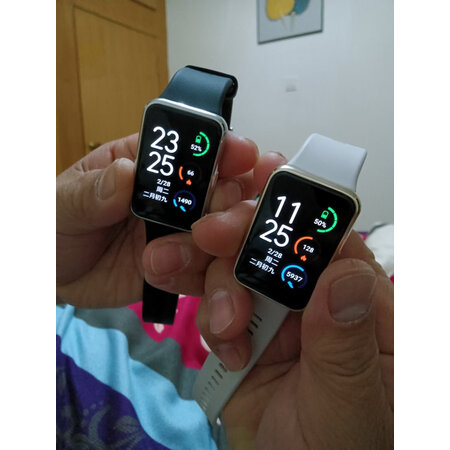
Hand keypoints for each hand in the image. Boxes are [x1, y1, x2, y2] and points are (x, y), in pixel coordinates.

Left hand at [56, 132, 258, 307]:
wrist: (57, 278)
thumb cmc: (57, 226)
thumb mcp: (63, 204)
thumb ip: (91, 192)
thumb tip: (124, 174)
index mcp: (151, 165)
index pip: (194, 150)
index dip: (223, 149)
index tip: (242, 156)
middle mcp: (178, 198)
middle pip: (226, 193)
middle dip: (232, 208)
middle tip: (213, 228)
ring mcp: (185, 235)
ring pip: (226, 238)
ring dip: (220, 254)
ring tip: (172, 266)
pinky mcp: (187, 270)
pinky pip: (210, 276)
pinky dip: (211, 287)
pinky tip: (184, 293)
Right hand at [192, 163, 393, 448]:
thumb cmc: (343, 448)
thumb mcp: (353, 401)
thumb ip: (348, 340)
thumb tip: (343, 273)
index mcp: (355, 300)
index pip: (328, 242)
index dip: (292, 217)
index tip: (253, 205)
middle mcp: (313, 297)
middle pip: (274, 247)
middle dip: (235, 236)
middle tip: (201, 233)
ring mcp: (274, 314)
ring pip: (237, 270)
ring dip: (206, 271)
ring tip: (169, 267)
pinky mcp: (242, 332)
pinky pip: (217, 308)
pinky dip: (209, 319)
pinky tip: (223, 347)